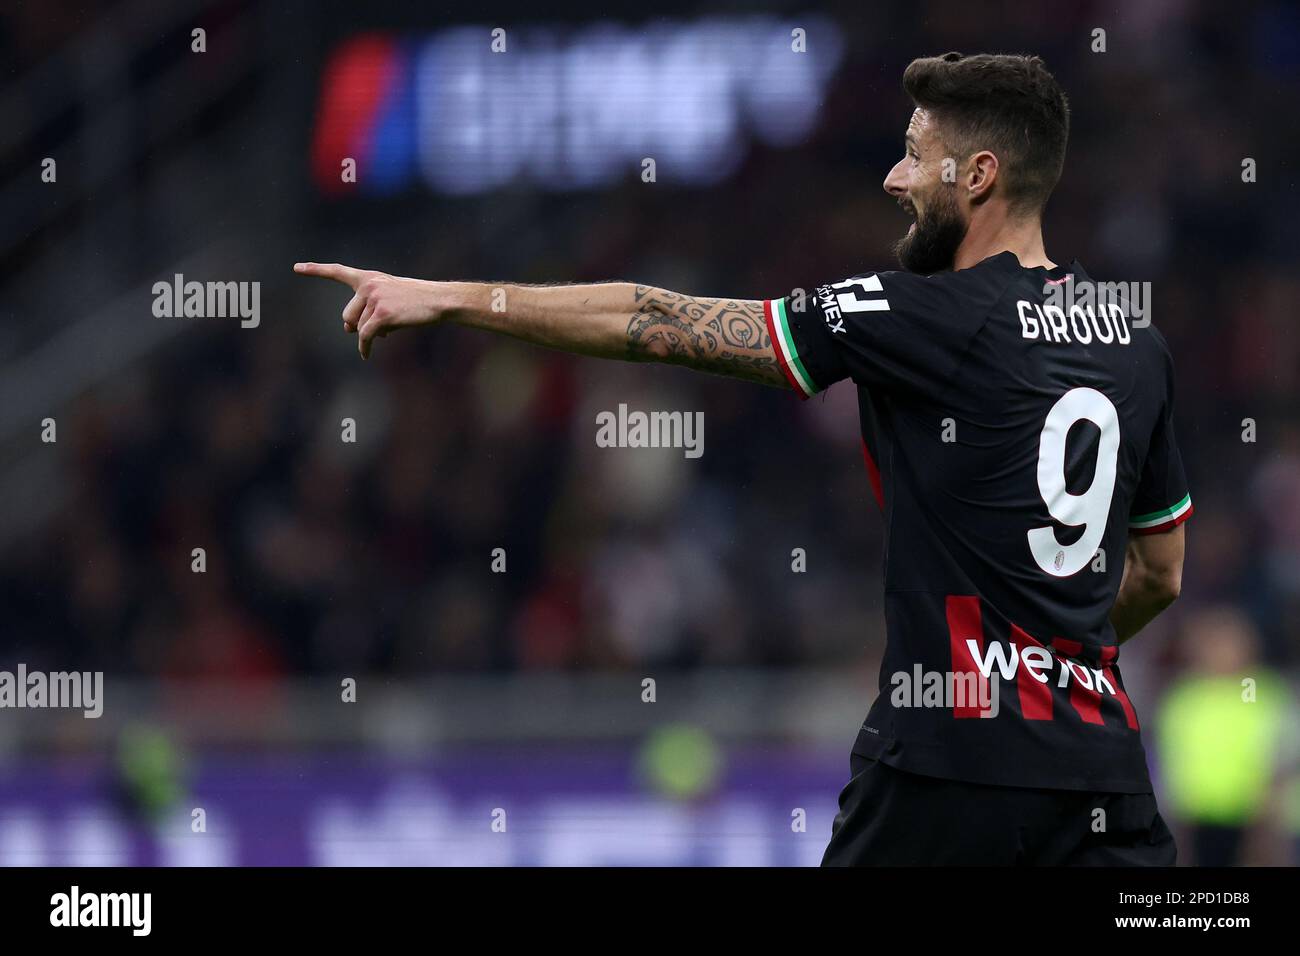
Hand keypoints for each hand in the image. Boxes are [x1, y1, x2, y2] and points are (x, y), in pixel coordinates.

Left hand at [294, 262, 440, 358]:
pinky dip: (365, 347)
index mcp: (369, 278)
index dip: (316, 270)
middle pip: (348, 315)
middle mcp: (368, 285)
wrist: (439, 301)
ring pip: (359, 327)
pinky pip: (366, 336)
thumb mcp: (390, 299)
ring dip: (369, 335)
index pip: (338, 272)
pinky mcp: (382, 314)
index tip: (296, 268)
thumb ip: (367, 309)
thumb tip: (349, 330)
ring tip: (391, 329)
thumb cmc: (417, 301)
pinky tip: (366, 355)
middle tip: (374, 329)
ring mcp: (375, 299)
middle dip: (357, 327)